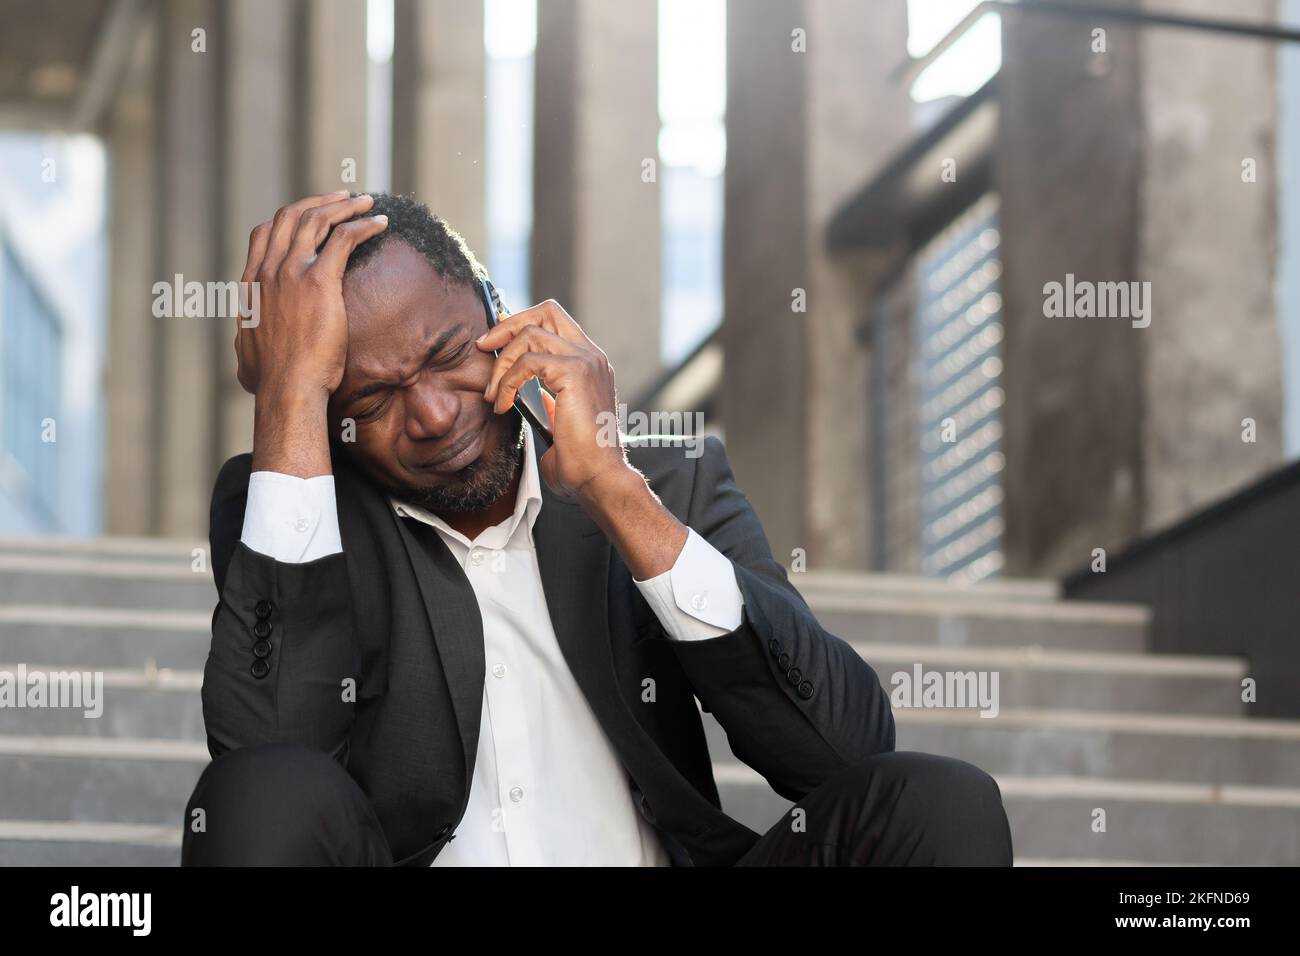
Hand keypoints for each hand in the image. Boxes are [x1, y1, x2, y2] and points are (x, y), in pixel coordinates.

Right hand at [235, 192, 387, 399]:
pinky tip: (380, 223)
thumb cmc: (270, 383)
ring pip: (316, 219)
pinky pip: (344, 238)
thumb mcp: (246, 358)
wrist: (286, 389)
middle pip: (291, 216)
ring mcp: (291, 273)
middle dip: (319, 201)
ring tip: (365, 201)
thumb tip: (245, 355)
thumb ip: (246, 345)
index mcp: (251, 284)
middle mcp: (268, 271)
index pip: (264, 233)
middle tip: (342, 197)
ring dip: (343, 205)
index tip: (310, 215)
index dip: (289, 218)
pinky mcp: (319, 281)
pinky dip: (363, 224)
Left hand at [477, 299, 629, 498]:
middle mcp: (591, 356)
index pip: (555, 321)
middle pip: (545, 312)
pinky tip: (504, 404)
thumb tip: (520, 387)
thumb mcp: (559, 419)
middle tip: (484, 346)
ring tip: (494, 393)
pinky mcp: (575, 372)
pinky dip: (507, 381)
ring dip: (502, 363)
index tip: (495, 342)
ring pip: (530, 334)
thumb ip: (547, 397)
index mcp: (591, 363)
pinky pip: (527, 361)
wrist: (599, 478)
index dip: (521, 323)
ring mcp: (586, 361)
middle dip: (508, 325)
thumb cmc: (581, 460)